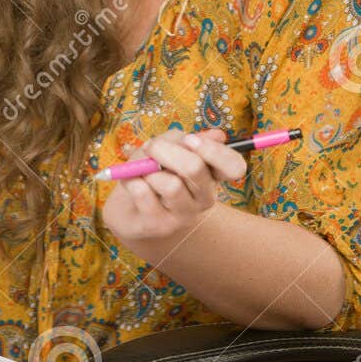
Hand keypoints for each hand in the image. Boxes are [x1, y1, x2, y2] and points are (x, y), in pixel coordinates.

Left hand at [101, 128, 247, 251]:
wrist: (127, 205)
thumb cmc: (150, 170)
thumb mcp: (165, 147)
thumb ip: (182, 139)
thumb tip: (217, 135)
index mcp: (212, 175)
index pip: (234, 166)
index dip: (215, 151)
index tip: (190, 140)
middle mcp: (205, 197)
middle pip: (195, 168)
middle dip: (165, 149)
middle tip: (150, 147)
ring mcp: (185, 215)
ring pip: (171, 185)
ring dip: (148, 170)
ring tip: (141, 172)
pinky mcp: (161, 226)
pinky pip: (144, 194)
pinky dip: (131, 181)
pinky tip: (131, 184)